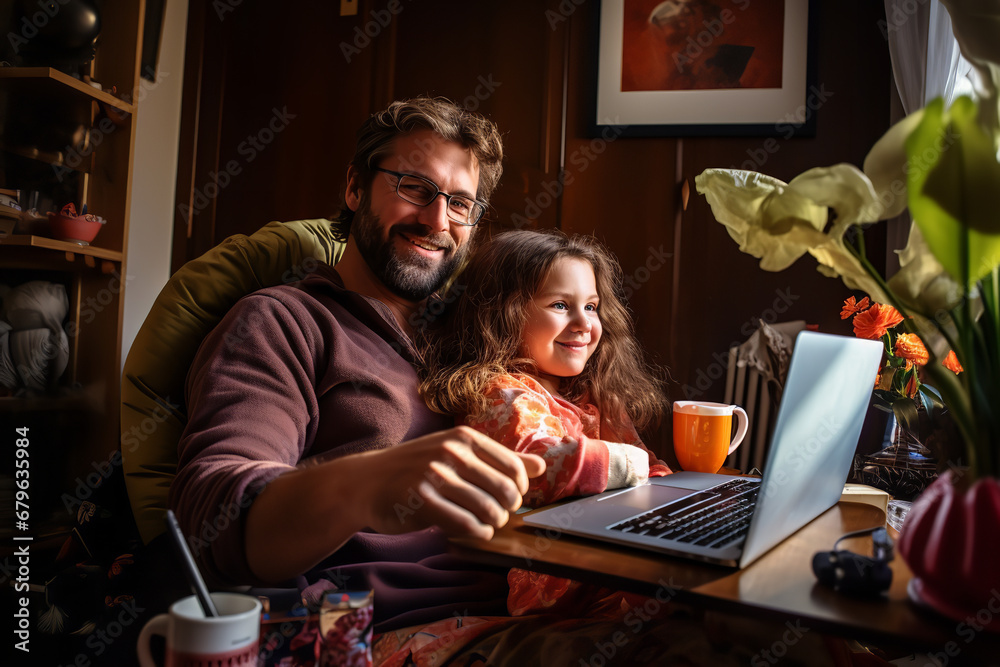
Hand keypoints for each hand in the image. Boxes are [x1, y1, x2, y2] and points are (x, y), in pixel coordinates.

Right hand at [355, 426, 545, 539]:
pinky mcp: (422, 502)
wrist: (365, 482)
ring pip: (488, 509)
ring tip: (485, 524)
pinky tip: (474, 533)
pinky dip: (477, 534)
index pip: (513, 466)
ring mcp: (434, 476)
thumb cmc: (416, 468)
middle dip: (508, 509)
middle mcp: (450, 452)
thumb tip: (542, 466)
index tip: (511, 497)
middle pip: (505, 490)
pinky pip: (466, 525)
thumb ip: (498, 459)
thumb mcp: (456, 452)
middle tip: (497, 514)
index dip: (520, 488)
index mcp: (463, 437)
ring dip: (492, 524)